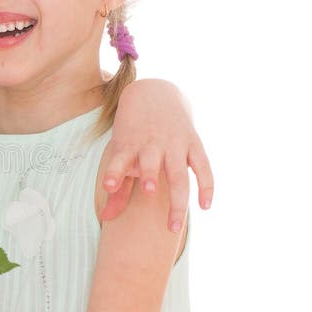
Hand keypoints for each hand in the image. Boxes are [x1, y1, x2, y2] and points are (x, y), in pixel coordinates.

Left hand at [101, 79, 213, 231]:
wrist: (154, 93)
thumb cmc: (133, 133)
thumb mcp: (121, 153)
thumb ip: (118, 188)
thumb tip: (104, 217)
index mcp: (129, 146)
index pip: (119, 160)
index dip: (114, 172)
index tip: (108, 185)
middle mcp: (151, 145)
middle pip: (152, 165)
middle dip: (151, 177)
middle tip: (150, 194)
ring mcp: (174, 144)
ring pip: (178, 171)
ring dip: (177, 193)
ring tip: (175, 218)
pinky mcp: (193, 143)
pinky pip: (203, 166)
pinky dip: (206, 185)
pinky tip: (205, 206)